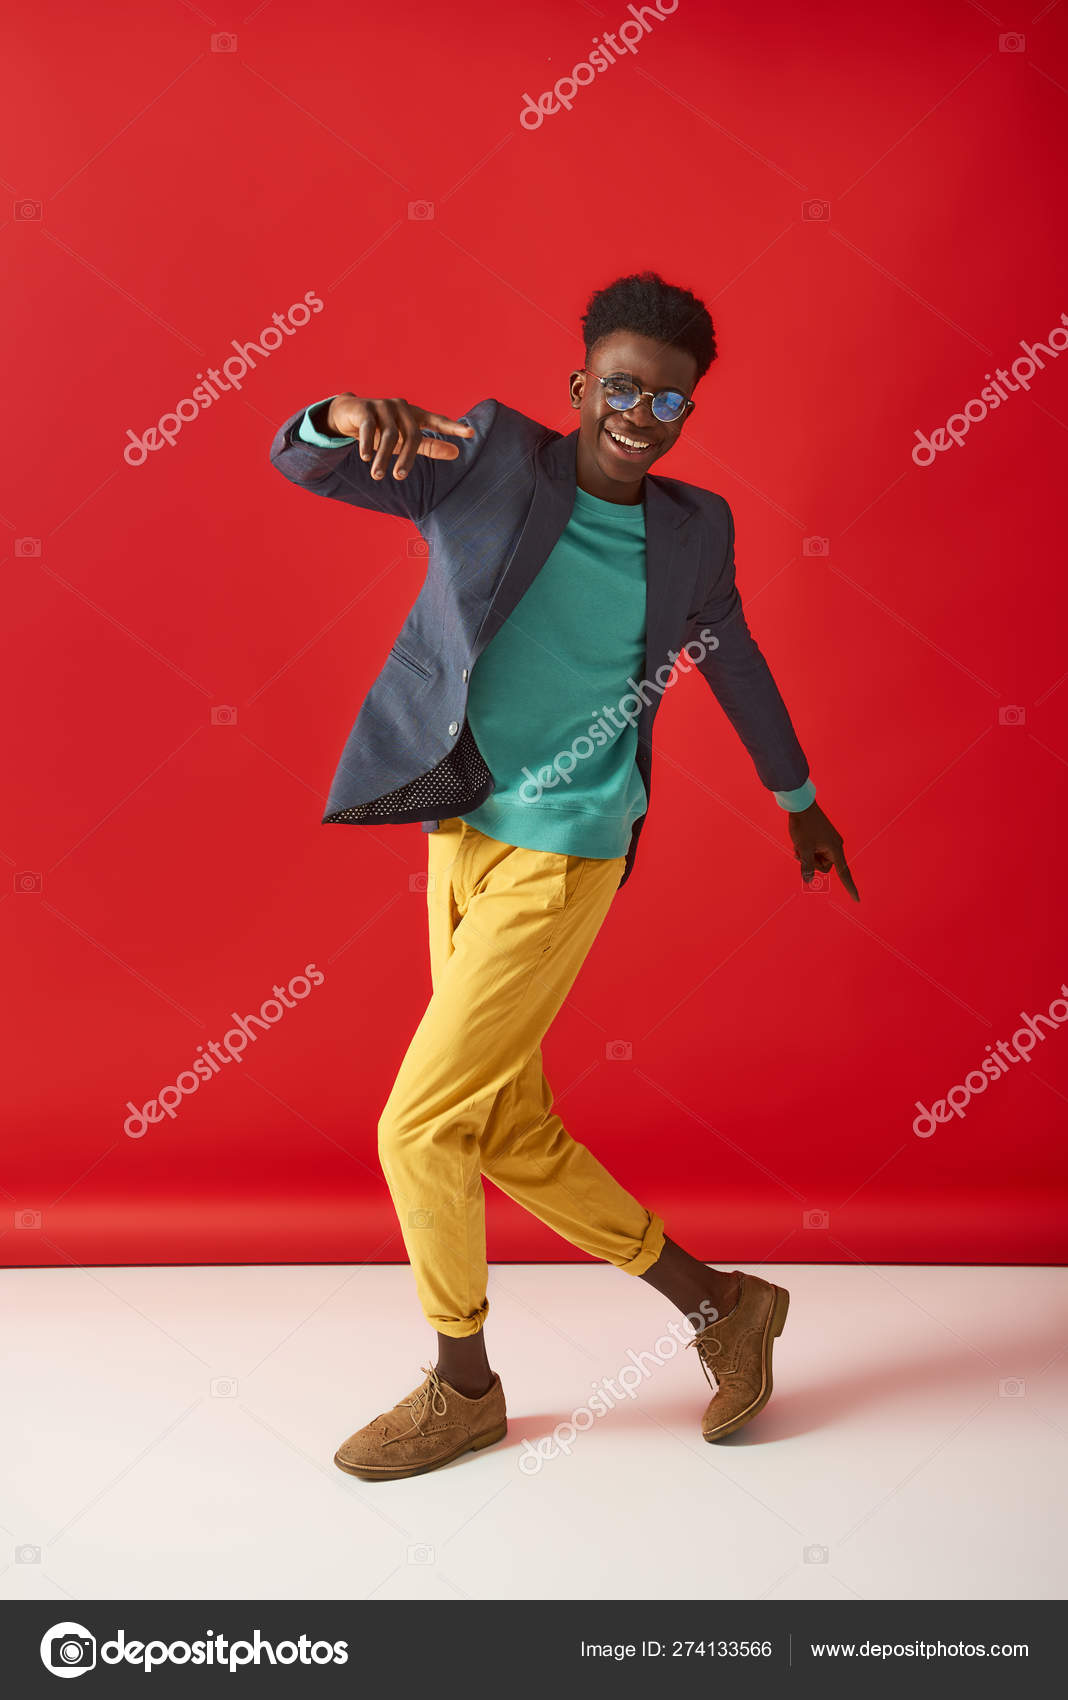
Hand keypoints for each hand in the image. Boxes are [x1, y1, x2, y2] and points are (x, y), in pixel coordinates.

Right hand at [326, 394, 473, 480]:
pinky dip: (366, 443)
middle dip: (406, 458)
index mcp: (415, 415)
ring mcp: (384, 406)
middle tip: (399, 477)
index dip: (453, 427)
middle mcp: (402, 407)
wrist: (349, 415)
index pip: (437, 421)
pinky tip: (365, 457)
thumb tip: (456, 453)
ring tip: (378, 475)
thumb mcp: (406, 440)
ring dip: (383, 457)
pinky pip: (368, 428)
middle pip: (412, 434)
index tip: (471, 433)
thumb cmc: (383, 431)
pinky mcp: (365, 408)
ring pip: (389, 435)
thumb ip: (430, 445)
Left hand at [787, 802, 859, 900]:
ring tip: (798, 845)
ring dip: (807, 856)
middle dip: (811, 863)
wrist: (802, 805)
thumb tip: (808, 880)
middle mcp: (836, 847)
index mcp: (835, 850)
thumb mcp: (803, 848)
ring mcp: (830, 842)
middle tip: (800, 852)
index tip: (857, 900)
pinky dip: (808, 850)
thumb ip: (806, 866)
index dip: (850, 888)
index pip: (844, 874)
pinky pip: (817, 851)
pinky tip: (799, 842)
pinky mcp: (824, 838)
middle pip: (824, 867)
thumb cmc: (804, 826)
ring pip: (818, 859)